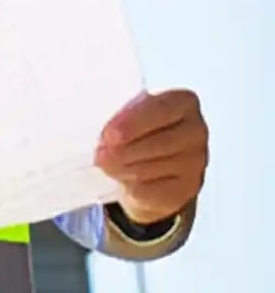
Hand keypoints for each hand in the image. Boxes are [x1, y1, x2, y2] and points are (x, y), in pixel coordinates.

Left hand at [95, 89, 208, 224]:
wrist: (151, 165)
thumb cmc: (134, 130)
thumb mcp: (128, 114)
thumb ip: (118, 116)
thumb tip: (95, 130)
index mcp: (183, 102)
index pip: (162, 108)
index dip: (133, 122)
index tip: (109, 135)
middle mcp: (196, 130)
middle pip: (159, 142)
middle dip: (124, 151)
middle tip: (98, 155)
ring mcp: (196, 161)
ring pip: (154, 167)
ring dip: (124, 169)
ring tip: (105, 165)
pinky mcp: (187, 188)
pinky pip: (155, 190)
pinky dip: (133, 188)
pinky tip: (123, 182)